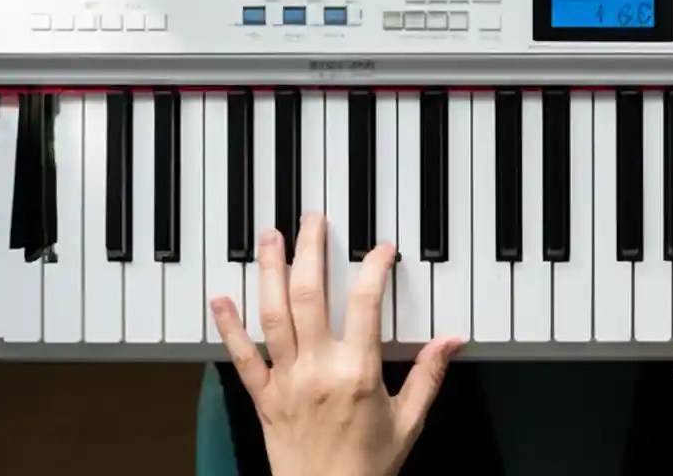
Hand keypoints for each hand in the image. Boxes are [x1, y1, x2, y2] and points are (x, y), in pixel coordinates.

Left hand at [211, 213, 463, 475]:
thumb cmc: (367, 468)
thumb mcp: (410, 421)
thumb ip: (429, 375)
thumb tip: (452, 341)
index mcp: (358, 373)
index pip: (365, 304)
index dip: (373, 268)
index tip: (381, 249)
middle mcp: (317, 370)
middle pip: (308, 296)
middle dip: (309, 251)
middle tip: (312, 220)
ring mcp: (286, 381)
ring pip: (273, 315)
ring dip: (270, 271)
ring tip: (270, 237)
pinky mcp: (263, 398)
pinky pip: (242, 357)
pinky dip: (229, 326)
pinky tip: (221, 298)